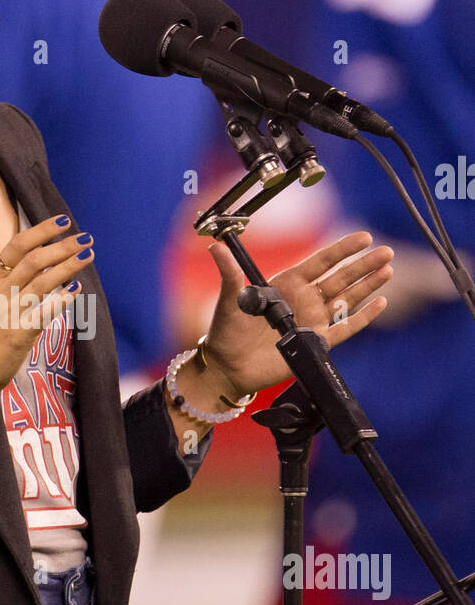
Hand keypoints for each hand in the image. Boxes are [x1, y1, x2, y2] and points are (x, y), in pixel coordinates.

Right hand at [0, 215, 93, 400]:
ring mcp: (8, 312)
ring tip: (88, 256)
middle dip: (63, 246)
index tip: (63, 221)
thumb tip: (42, 262)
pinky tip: (77, 289)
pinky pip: (44, 312)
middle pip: (35, 259)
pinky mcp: (17, 334)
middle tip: (86, 238)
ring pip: (43, 281)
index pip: (18, 245)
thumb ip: (11, 282)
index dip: (42, 230)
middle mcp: (0, 292)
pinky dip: (62, 299)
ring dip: (68, 266)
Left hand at [199, 231, 393, 396]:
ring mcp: (312, 320)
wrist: (228, 367)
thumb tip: (216, 246)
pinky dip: (363, 317)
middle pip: (341, 277)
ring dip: (368, 285)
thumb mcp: (230, 298)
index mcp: (287, 284)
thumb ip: (229, 273)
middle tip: (387, 251)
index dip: (343, 249)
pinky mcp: (316, 342)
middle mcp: (304, 300)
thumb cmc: (227, 331)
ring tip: (387, 270)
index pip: (321, 262)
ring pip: (347, 299)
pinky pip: (345, 328)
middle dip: (363, 264)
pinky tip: (379, 303)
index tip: (364, 237)